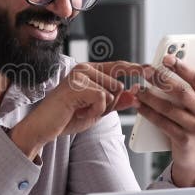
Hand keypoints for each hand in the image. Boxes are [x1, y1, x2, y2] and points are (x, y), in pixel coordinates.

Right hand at [10, 61, 142, 159]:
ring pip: (112, 93)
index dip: (135, 68)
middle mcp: (84, 68)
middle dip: (109, 104)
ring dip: (101, 108)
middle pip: (118, 85)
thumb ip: (116, 102)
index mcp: (89, 70)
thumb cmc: (66, 117)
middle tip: (88, 110)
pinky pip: (102, 99)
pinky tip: (79, 112)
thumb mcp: (97, 110)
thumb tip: (135, 95)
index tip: (151, 69)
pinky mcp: (77, 85)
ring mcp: (80, 75)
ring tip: (81, 110)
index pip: (118, 66)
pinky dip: (94, 111)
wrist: (43, 127)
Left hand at [134, 50, 194, 186]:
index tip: (165, 57)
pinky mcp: (184, 139)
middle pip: (181, 91)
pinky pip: (162, 123)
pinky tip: (138, 105)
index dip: (180, 66)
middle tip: (146, 71)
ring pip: (168, 108)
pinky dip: (148, 113)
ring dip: (150, 97)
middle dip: (161, 80)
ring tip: (137, 88)